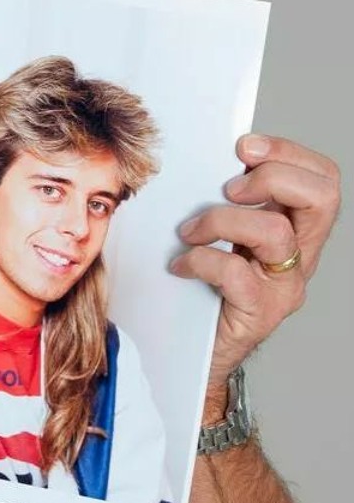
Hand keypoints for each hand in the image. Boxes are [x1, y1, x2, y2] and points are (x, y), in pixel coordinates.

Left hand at [171, 134, 340, 384]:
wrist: (193, 356)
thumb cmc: (201, 288)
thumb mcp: (218, 236)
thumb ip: (224, 203)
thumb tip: (201, 162)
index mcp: (296, 229)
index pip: (322, 178)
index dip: (288, 152)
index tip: (243, 146)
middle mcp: (301, 256)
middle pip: (322, 197)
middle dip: (272, 176)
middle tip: (228, 188)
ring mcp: (285, 287)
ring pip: (275, 231)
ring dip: (222, 220)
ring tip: (190, 231)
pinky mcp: (260, 313)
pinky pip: (237, 273)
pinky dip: (201, 260)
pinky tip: (179, 266)